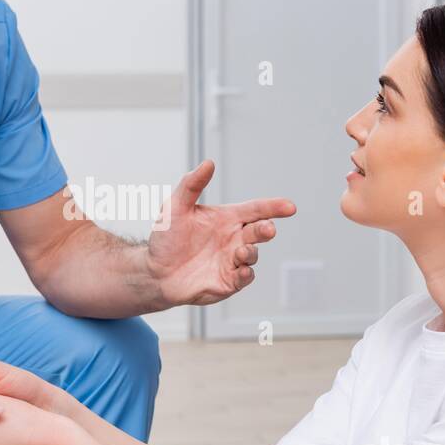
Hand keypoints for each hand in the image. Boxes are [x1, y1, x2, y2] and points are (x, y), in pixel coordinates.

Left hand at [146, 159, 295, 305]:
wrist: (155, 272)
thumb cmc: (167, 238)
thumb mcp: (175, 207)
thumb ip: (192, 184)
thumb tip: (208, 162)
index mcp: (227, 218)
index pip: (256, 210)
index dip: (274, 207)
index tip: (290, 207)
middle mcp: (234, 238)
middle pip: (259, 231)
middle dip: (266, 229)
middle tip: (267, 229)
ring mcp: (232, 260)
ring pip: (253, 254)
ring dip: (251, 252)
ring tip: (240, 252)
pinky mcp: (228, 281)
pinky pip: (244, 277)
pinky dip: (246, 273)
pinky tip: (242, 270)